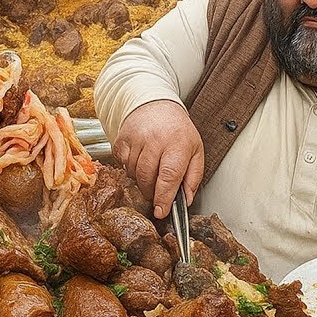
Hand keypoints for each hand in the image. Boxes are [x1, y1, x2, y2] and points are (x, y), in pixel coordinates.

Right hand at [111, 100, 203, 218]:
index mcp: (178, 143)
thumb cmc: (177, 130)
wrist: (155, 105)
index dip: (164, 197)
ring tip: (151, 171)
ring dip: (141, 181)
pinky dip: (130, 169)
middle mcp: (155, 139)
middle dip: (151, 193)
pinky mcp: (121, 140)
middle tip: (157, 194)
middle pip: (147, 177)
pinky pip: (122, 165)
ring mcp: (136, 138)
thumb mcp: (195, 150)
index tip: (161, 211)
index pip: (169, 176)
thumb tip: (186, 200)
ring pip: (133, 174)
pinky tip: (139, 160)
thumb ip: (193, 177)